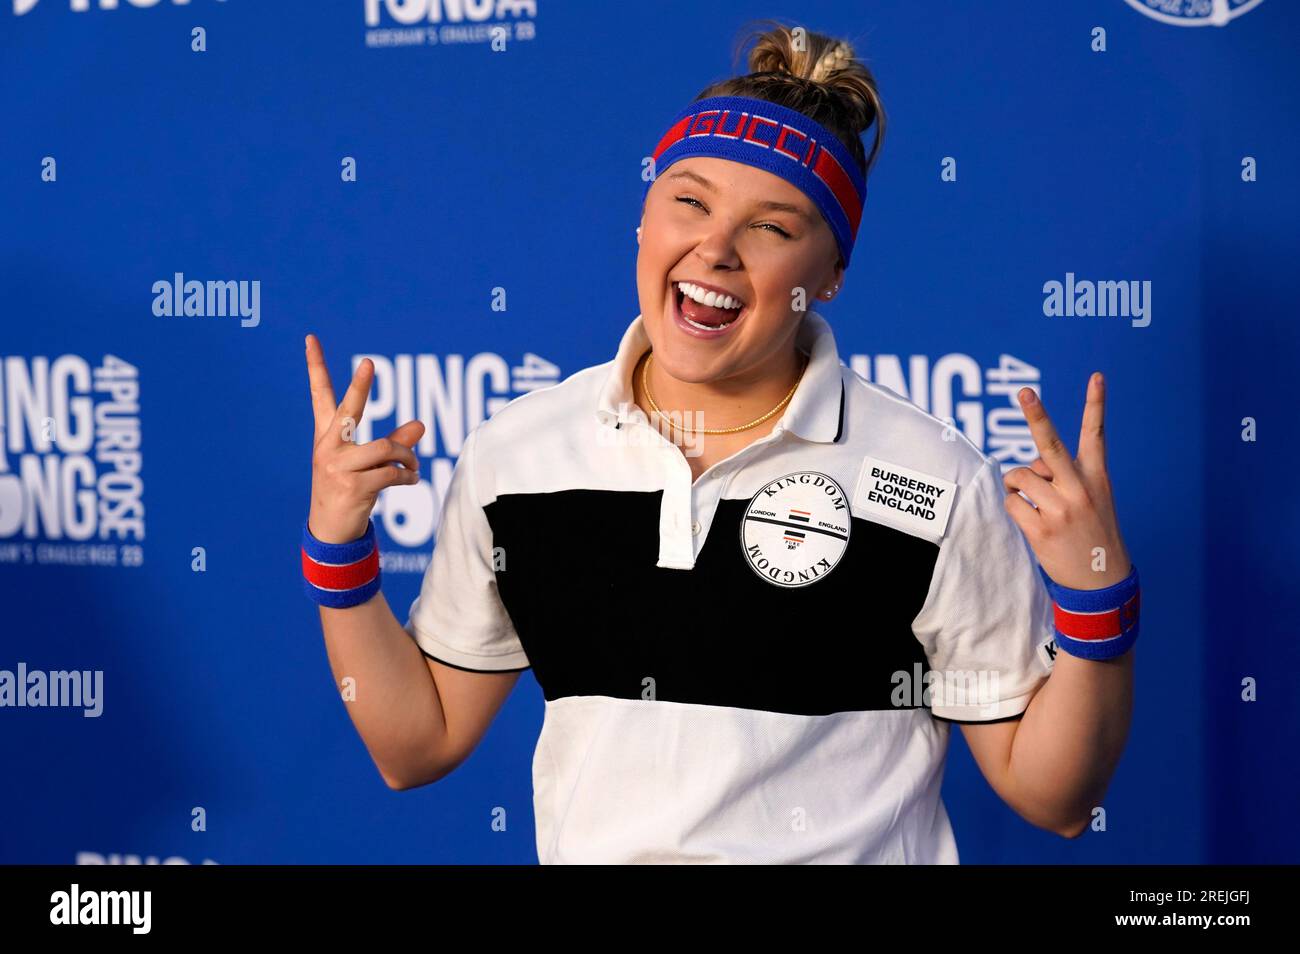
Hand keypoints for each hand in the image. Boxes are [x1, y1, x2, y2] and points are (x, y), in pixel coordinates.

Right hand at [305, 334, 424, 543]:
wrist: (330, 531)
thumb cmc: (348, 490)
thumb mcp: (366, 463)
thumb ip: (393, 442)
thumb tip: (421, 424)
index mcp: (327, 436)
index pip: (320, 395)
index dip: (316, 367)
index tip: (311, 339)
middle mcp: (329, 447)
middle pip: (348, 411)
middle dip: (359, 386)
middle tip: (367, 363)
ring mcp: (338, 467)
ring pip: (385, 447)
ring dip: (407, 456)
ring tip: (414, 465)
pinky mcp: (353, 486)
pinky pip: (391, 473)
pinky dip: (408, 475)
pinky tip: (412, 480)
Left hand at [1002, 372, 1131, 589]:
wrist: (1101, 580)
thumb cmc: (1091, 532)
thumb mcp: (1091, 499)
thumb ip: (1061, 477)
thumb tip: (1027, 469)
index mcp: (1096, 477)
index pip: (1096, 434)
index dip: (1096, 404)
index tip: (1096, 376)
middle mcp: (1079, 488)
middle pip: (1051, 445)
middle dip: (1036, 416)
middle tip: (1024, 391)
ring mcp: (1061, 509)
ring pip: (1019, 476)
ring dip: (1016, 486)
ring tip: (1033, 502)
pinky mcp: (1042, 529)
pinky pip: (1011, 503)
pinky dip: (1014, 507)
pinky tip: (1031, 521)